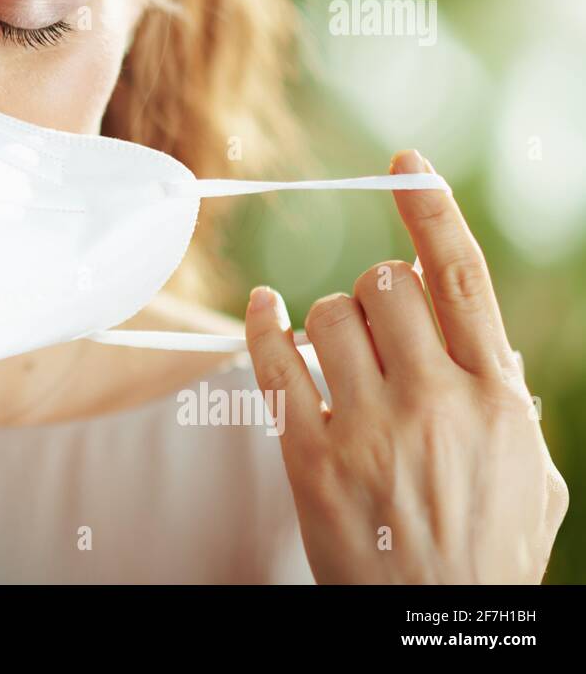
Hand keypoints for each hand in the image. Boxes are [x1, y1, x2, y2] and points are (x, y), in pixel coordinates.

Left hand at [244, 150, 567, 583]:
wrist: (437, 626)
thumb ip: (507, 402)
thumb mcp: (529, 476)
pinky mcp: (310, 456)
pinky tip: (263, 308)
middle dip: (376, 291)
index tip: (403, 164)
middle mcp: (434, 401)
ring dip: (326, 319)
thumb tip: (482, 348)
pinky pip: (273, 362)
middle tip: (377, 324)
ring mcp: (368, 428)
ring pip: (327, 314)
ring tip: (337, 353)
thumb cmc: (487, 551)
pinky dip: (262, 323)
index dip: (430, 210)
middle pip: (384, 286)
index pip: (460, 279)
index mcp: (496, 398)